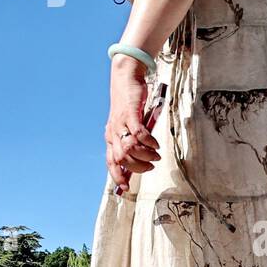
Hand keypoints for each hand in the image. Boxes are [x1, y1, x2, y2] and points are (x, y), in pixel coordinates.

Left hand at [105, 55, 159, 193]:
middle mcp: (113, 132)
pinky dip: (148, 142)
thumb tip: (142, 158)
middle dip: (137, 167)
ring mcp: (120, 123)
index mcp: (111, 137)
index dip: (117, 176)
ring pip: (129, 149)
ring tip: (155, 155)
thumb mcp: (127, 124)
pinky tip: (155, 143)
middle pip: (121, 159)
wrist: (125, 78)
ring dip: (145, 156)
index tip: (126, 188)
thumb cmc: (128, 103)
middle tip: (151, 166)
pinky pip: (138, 134)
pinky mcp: (130, 113)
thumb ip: (132, 139)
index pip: (110, 162)